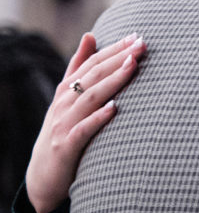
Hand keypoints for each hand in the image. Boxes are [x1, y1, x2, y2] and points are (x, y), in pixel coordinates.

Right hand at [25, 32, 145, 212]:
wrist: (43, 177)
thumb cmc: (63, 132)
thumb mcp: (68, 98)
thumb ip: (79, 68)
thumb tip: (90, 35)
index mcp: (67, 91)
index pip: (91, 64)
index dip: (113, 49)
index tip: (136, 37)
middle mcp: (64, 104)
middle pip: (93, 76)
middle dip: (117, 58)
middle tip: (141, 45)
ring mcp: (64, 124)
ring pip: (90, 98)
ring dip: (112, 81)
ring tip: (132, 66)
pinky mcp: (66, 147)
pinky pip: (83, 130)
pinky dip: (98, 118)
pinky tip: (115, 108)